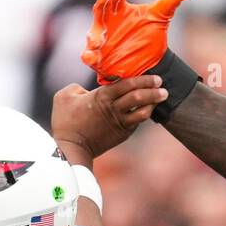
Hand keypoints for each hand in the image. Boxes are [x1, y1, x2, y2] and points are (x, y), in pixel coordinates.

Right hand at [51, 76, 167, 164]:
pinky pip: (137, 122)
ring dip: (154, 103)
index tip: (154, 76)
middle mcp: (114, 109)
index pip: (128, 84)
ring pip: (143, 112)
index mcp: (102, 96)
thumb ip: (78, 87)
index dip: (143, 79)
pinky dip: (144, 114)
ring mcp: (120, 123)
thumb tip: (86, 90)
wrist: (71, 149)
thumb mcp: (64, 96)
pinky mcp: (121, 134)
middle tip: (162, 85)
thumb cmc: (65, 121)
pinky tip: (148, 109)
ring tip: (161, 96)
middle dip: (153, 89)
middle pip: (139, 96)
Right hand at [81, 0, 192, 84]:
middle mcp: (107, 23)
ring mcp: (101, 40)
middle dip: (101, 5)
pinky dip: (90, 56)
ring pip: (93, 34)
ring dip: (93, 35)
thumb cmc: (150, 35)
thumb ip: (171, 1)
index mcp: (119, 10)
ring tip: (97, 39)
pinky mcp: (99, 58)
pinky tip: (92, 57)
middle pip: (100, 11)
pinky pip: (90, 56)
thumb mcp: (161, 17)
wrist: (151, 62)